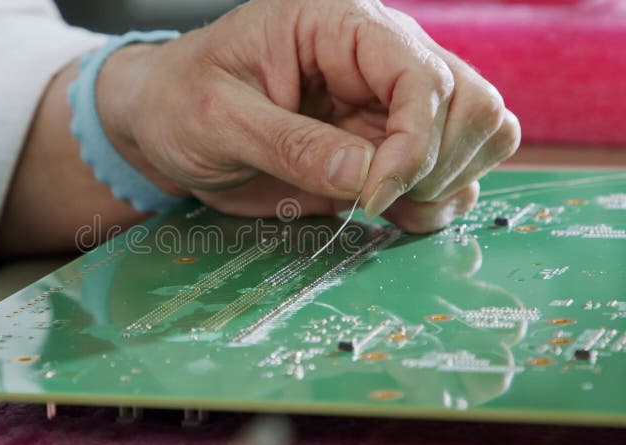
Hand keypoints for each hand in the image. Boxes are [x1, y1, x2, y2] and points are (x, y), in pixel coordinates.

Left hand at [97, 0, 520, 232]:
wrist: (168, 125)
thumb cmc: (181, 100)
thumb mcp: (217, 116)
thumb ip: (290, 143)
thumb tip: (364, 176)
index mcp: (342, 27)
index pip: (421, 75)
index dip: (414, 142)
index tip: (369, 195)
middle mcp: (380, 60)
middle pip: (471, 104)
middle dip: (437, 166)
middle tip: (371, 201)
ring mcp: (388, 107)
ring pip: (478, 136)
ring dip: (447, 185)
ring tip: (383, 208)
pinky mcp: (385, 150)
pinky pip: (449, 174)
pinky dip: (436, 203)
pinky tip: (389, 214)